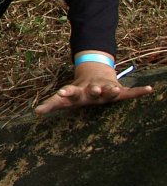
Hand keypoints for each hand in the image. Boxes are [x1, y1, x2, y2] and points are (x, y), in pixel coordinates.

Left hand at [35, 62, 152, 113]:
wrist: (94, 73)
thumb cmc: (78, 91)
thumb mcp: (65, 98)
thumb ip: (51, 104)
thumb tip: (35, 112)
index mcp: (77, 92)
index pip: (70, 92)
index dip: (66, 93)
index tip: (61, 91)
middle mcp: (92, 89)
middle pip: (92, 90)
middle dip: (93, 90)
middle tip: (94, 90)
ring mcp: (105, 89)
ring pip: (110, 89)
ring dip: (112, 89)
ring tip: (116, 89)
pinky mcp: (118, 90)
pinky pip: (130, 92)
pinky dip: (139, 91)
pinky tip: (149, 90)